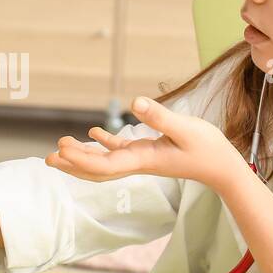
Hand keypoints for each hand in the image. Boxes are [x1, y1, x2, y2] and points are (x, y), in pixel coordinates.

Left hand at [45, 96, 242, 188]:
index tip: (61, 152)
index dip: (81, 160)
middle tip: (49, 156)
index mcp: (143, 159)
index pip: (105, 165)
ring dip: (83, 156)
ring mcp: (142, 158)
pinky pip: (120, 150)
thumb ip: (160, 117)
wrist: (223, 167)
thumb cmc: (208, 149)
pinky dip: (104, 144)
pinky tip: (93, 133)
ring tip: (61, 147)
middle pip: (98, 169)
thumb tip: (135, 103)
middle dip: (73, 164)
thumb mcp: (186, 129)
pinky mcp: (149, 152)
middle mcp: (138, 162)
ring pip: (105, 162)